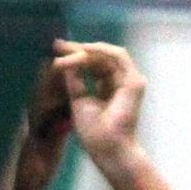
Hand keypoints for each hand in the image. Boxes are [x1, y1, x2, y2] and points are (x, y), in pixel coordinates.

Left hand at [53, 39, 147, 166]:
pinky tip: (84, 49)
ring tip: (69, 46)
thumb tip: (63, 61)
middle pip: (101, 58)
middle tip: (59, 44)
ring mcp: (130, 81)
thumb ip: (75, 80)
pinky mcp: (134, 81)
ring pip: (110, 54)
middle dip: (80, 49)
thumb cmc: (93, 130)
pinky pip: (118, 57)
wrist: (106, 145)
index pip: (94, 66)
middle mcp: (121, 82)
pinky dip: (101, 51)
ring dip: (89, 48)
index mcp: (108, 88)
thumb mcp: (78, 99)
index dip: (76, 57)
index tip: (56, 50)